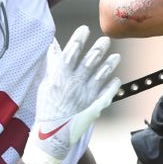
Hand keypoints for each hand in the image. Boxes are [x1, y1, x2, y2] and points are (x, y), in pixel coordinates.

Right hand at [20, 26, 120, 163]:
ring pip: (100, 76)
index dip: (78, 40)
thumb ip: (52, 64)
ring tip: (116, 56)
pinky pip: (106, 93)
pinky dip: (112, 85)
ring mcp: (85, 95)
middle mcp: (73, 84)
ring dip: (109, 65)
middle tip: (106, 39)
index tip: (85, 29)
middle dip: (98, 49)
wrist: (53, 133)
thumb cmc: (47, 107)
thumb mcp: (45, 84)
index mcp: (59, 77)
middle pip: (89, 62)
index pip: (70, 54)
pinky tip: (116, 78)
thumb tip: (52, 45)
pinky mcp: (94, 106)